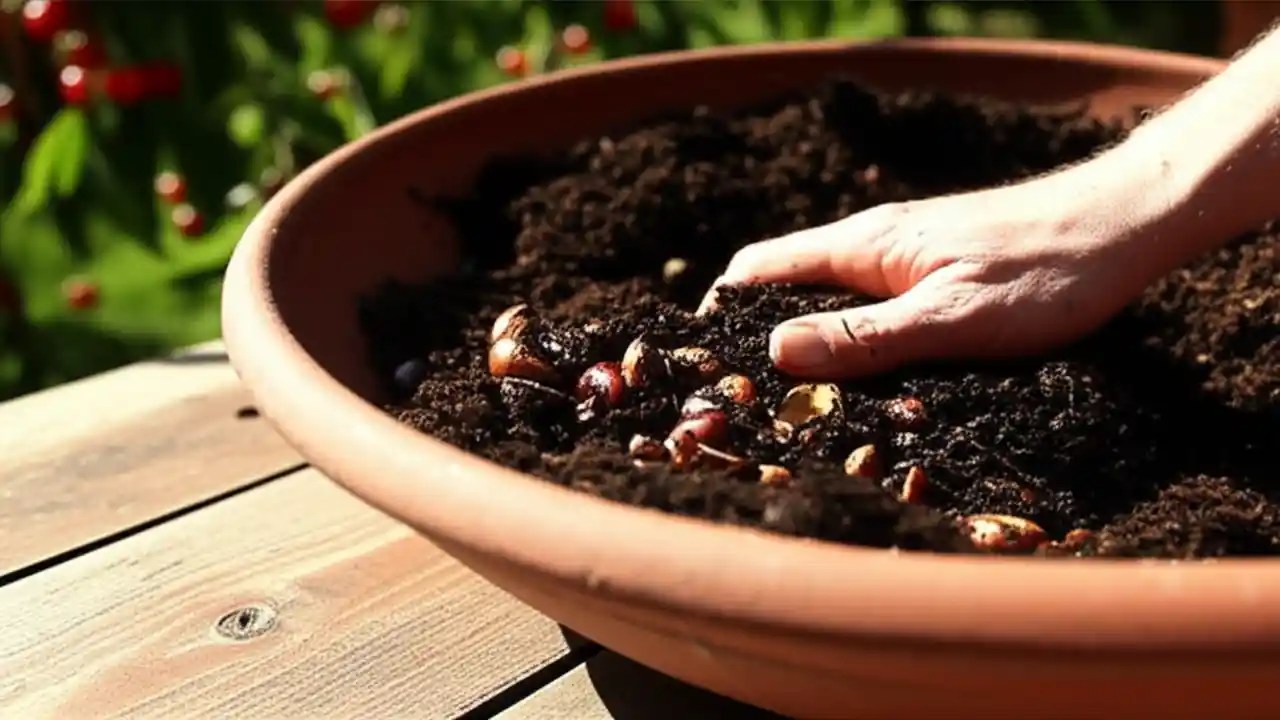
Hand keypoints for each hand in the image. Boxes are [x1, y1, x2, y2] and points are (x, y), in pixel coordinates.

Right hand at [697, 166, 1166, 378]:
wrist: (1121, 229)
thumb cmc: (1043, 272)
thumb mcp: (949, 318)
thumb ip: (864, 337)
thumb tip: (775, 352)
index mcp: (861, 248)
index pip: (757, 271)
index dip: (722, 315)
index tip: (712, 370)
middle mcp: (872, 249)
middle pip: (788, 292)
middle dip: (764, 344)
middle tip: (759, 410)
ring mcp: (904, 263)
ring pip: (832, 307)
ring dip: (814, 353)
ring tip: (808, 413)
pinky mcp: (935, 280)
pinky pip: (873, 315)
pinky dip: (857, 350)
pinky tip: (874, 392)